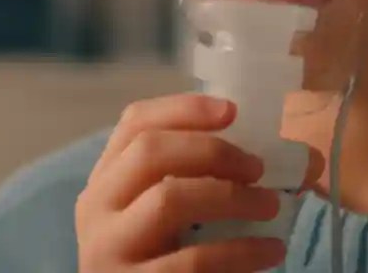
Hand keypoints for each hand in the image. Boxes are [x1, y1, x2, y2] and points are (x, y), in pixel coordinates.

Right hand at [75, 93, 287, 271]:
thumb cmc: (151, 260)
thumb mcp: (150, 215)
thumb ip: (181, 179)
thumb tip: (258, 150)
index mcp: (104, 181)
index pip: (134, 123)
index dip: (183, 109)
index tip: (232, 110)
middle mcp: (96, 208)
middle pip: (149, 152)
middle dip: (212, 150)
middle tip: (257, 167)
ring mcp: (109, 249)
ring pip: (169, 199)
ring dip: (231, 196)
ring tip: (270, 205)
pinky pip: (194, 259)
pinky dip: (241, 251)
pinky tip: (271, 249)